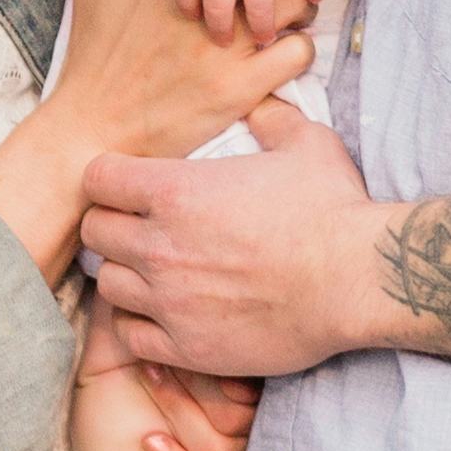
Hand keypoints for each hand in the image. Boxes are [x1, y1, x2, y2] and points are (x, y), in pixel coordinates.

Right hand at [0, 0, 315, 273]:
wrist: (95, 119)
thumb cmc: (95, 49)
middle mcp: (209, 1)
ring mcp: (228, 45)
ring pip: (292, 5)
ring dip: (299, 8)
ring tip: (294, 16)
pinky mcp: (241, 86)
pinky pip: (296, 53)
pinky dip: (301, 49)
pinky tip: (287, 54)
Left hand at [80, 106, 384, 382]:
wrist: (355, 281)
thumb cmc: (332, 209)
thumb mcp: (304, 143)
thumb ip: (270, 119)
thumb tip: (259, 104)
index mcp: (176, 190)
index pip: (98, 179)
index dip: (111, 179)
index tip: (131, 186)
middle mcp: (160, 244)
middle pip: (95, 232)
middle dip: (112, 225)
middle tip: (140, 228)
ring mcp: (169, 300)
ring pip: (108, 284)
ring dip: (126, 275)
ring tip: (154, 272)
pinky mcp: (186, 346)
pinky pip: (131, 336)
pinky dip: (142, 324)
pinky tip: (168, 314)